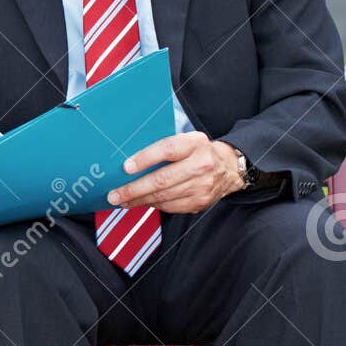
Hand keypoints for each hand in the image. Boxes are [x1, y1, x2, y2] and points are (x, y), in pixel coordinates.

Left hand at [105, 132, 244, 214]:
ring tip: (123, 200)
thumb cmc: (200, 151)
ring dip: (139, 200)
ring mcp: (201, 186)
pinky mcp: (200, 202)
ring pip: (164, 197)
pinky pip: (171, 207)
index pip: (167, 150)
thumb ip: (165, 146)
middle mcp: (200, 165)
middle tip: (115, 194)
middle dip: (134, 189)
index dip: (145, 159)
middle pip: (162, 180)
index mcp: (194, 144)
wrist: (229, 168)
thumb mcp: (188, 139)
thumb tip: (132, 158)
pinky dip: (154, 205)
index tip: (126, 167)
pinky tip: (143, 202)